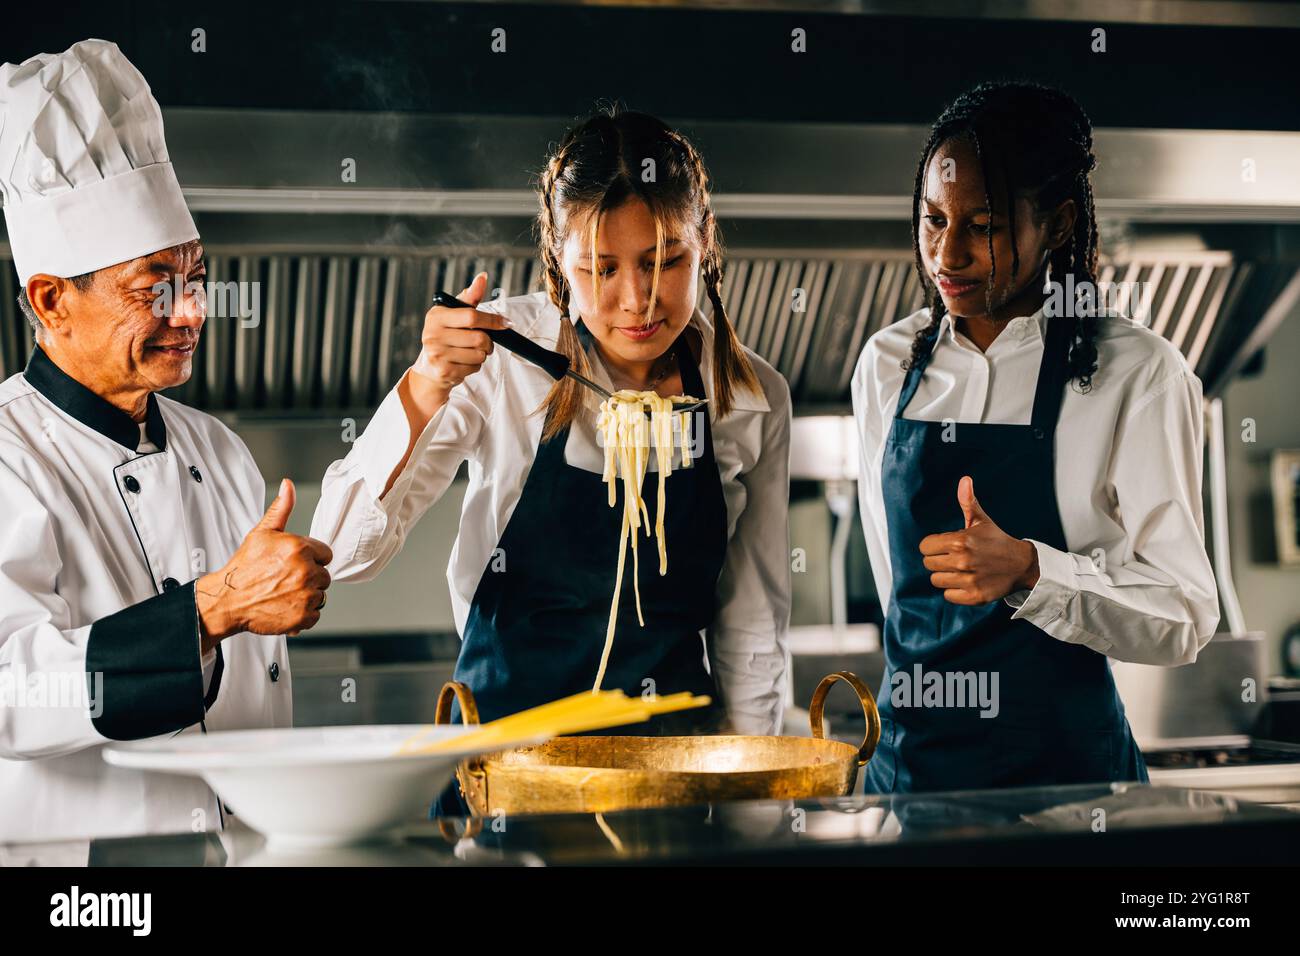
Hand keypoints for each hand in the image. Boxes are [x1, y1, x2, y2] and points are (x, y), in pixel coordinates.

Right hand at [196, 479, 332, 649]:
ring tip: (284, 592)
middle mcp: (306, 571)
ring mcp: (306, 595)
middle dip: (309, 576)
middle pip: (324, 575)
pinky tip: (285, 606)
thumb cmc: (244, 568)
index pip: (325, 554)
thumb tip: (288, 486)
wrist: (228, 600)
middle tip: (285, 579)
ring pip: (321, 594)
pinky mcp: (304, 616)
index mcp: (299, 548)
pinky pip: (315, 614)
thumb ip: (281, 509)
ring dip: (307, 595)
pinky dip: (303, 613)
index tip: (292, 563)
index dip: (310, 558)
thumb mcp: (262, 533)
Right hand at [409, 272, 503, 396]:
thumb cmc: (446, 335)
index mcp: (436, 316)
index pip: (471, 316)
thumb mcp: (453, 313)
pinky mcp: (445, 371)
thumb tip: (483, 277)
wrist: (430, 366)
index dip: (492, 320)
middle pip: (479, 338)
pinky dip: (475, 365)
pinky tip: (464, 362)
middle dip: (488, 342)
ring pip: (479, 354)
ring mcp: (438, 354)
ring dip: (482, 354)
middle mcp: (433, 335)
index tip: (505, 323)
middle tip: (485, 342)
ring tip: (470, 351)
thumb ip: (469, 297)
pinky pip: (474, 367)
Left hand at [919, 475, 1039, 605]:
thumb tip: (964, 479)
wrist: (1022, 564)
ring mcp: (969, 580)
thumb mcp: (981, 521)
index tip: (946, 546)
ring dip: (946, 576)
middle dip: (938, 560)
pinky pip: (948, 595)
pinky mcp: (974, 596)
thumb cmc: (996, 540)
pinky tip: (968, 581)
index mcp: (960, 541)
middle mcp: (962, 561)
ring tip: (962, 570)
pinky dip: (955, 591)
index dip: (933, 546)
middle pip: (928, 564)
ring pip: (936, 580)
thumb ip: (968, 502)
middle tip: (955, 558)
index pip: (925, 547)